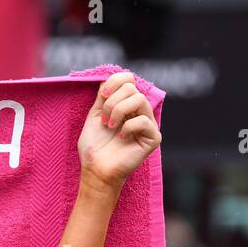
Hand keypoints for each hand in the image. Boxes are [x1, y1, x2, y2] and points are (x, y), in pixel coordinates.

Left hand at [76, 70, 161, 194]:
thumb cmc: (94, 146)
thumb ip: (103, 96)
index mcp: (126, 104)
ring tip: (110, 127)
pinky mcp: (153, 137)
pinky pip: (143, 121)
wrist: (95, 170)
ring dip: (118, 112)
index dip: (115, 82)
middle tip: (104, 121)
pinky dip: (127, 127)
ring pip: (139, 100)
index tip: (103, 96)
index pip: (128, 79)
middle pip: (132, 88)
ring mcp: (148, 124)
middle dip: (112, 102)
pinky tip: (121, 138)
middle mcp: (139, 111)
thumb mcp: (94, 116)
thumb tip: (110, 77)